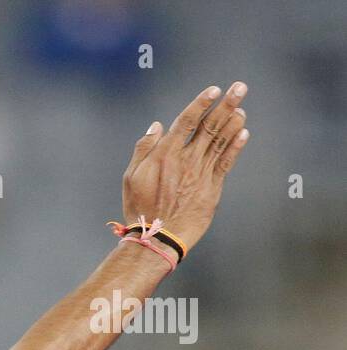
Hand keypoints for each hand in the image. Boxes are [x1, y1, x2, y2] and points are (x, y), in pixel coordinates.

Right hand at [121, 82, 249, 248]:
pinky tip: (244, 132)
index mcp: (165, 155)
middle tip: (240, 88)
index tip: (214, 90)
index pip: (187, 122)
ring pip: (221, 141)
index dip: (201, 104)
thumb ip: (143, 149)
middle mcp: (187, 160)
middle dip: (226, 105)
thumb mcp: (131, 177)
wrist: (158, 237)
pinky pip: (226, 162)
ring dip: (233, 121)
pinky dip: (235, 147)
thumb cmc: (140, 208)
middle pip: (210, 127)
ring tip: (242, 106)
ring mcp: (202, 173)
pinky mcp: (212, 188)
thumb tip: (156, 126)